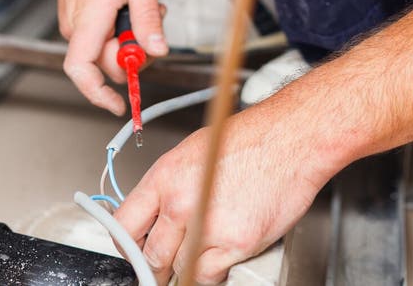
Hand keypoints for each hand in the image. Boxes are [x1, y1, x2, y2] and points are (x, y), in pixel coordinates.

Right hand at [53, 0, 167, 113]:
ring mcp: (73, 18)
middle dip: (133, 53)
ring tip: (145, 3)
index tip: (121, 104)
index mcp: (89, 15)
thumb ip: (147, 18)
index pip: (81, 69)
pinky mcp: (77, 13)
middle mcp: (75, 22)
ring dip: (129, 37)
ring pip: (104, 47)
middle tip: (155, 21)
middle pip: (104, 62)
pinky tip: (131, 2)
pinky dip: (119, 27)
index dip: (98, 94)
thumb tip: (156, 52)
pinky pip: (100, 34)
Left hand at [114, 91, 329, 283]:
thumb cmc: (248, 140)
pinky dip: (212, 273)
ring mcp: (206, 225)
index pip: (124, 223)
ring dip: (187, 267)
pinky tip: (219, 256)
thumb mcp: (192, 152)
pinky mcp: (234, 244)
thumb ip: (170, 186)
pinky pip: (210, 276)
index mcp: (165, 175)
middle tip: (158, 268)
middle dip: (154, 266)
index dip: (125, 245)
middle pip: (150, 255)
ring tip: (201, 249)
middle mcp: (180, 201)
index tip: (130, 254)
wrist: (288, 140)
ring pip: (180, 268)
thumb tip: (156, 214)